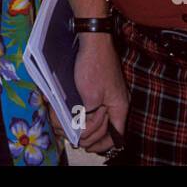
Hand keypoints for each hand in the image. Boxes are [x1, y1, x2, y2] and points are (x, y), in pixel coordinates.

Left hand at [72, 32, 128, 153]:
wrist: (93, 40)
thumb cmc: (95, 67)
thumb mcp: (90, 98)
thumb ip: (88, 119)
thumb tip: (83, 132)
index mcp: (119, 108)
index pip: (115, 135)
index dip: (100, 143)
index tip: (85, 146)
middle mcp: (116, 104)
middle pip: (104, 129)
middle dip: (87, 135)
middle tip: (72, 137)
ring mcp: (108, 95)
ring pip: (97, 118)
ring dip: (82, 124)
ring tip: (67, 127)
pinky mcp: (99, 87)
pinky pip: (92, 106)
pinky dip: (81, 112)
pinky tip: (70, 113)